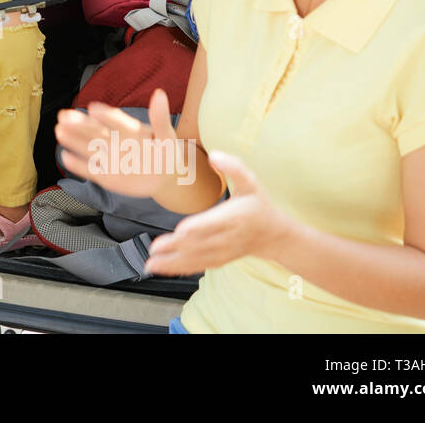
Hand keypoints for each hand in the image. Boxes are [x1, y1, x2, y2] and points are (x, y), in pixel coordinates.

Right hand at [54, 88, 187, 198]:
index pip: (115, 120)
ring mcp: (108, 158)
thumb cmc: (166, 153)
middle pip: (94, 131)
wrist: (166, 177)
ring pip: (88, 148)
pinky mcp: (106, 176)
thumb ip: (159, 117)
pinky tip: (65, 157)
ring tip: (59, 130)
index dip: (105, 115)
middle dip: (79, 124)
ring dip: (73, 140)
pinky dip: (78, 165)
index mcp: (128, 130)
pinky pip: (90, 170)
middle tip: (64, 116)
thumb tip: (159, 93)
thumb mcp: (167, 135)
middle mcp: (114, 141)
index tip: (93, 109)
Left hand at [144, 152, 293, 275]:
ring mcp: (222, 251)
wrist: (273, 235)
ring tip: (151, 263)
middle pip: (199, 244)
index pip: (214, 224)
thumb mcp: (251, 182)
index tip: (181, 231)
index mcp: (234, 217)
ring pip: (196, 259)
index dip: (198, 228)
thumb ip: (234, 167)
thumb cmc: (258, 205)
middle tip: (154, 249)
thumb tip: (215, 155)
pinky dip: (179, 268)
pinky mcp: (218, 260)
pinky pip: (197, 266)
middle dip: (176, 248)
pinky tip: (161, 268)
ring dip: (172, 263)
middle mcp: (226, 237)